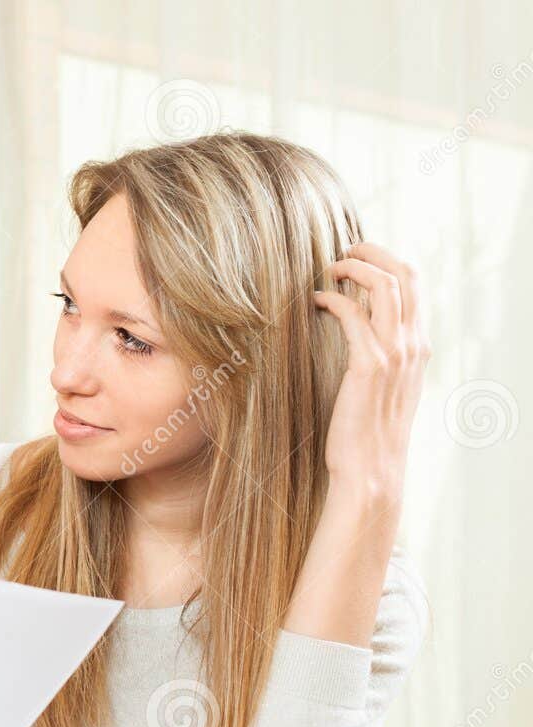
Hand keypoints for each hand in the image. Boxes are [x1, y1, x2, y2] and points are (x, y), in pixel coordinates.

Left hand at [313, 243, 430, 504]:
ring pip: (385, 285)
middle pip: (405, 274)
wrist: (370, 469)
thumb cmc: (366, 431)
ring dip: (355, 267)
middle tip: (344, 250)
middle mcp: (412, 345)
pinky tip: (315, 301)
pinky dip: (334, 299)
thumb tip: (357, 333)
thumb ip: (379, 356)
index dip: (388, 262)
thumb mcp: (381, 387)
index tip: (359, 258)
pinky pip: (353, 314)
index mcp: (418, 347)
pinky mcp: (369, 365)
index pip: (415, 285)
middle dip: (374, 252)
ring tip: (330, 268)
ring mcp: (394, 354)